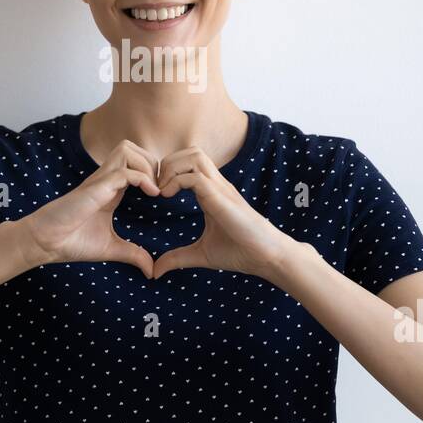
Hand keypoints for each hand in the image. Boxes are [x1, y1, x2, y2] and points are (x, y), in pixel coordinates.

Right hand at [20, 140, 158, 277]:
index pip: (135, 163)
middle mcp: (105, 179)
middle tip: (161, 188)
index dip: (153, 172)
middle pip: (133, 148)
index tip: (164, 195)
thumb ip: (133, 254)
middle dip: (152, 162)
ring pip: (128, 150)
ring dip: (147, 166)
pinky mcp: (96, 188)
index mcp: (110, 189)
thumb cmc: (72, 242)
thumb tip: (152, 271)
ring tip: (155, 190)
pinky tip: (152, 196)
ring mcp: (100, 181)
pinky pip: (124, 171)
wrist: (45, 243)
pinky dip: (143, 179)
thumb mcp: (111, 248)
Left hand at [150, 146, 297, 281]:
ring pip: (194, 156)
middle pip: (190, 151)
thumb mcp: (201, 254)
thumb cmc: (240, 252)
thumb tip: (155, 271)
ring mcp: (220, 189)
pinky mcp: (222, 199)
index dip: (168, 171)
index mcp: (212, 191)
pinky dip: (177, 182)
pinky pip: (196, 177)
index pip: (189, 162)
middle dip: (168, 164)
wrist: (266, 257)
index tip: (157, 194)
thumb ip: (177, 258)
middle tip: (157, 188)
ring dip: (172, 168)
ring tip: (163, 191)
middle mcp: (216, 184)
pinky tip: (168, 198)